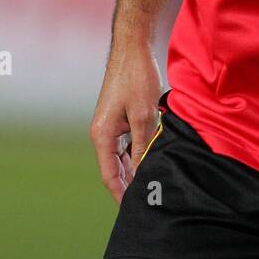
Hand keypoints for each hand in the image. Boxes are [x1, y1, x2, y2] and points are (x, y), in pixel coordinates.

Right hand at [89, 38, 162, 202]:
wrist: (134, 47)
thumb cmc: (136, 77)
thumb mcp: (143, 115)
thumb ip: (142, 146)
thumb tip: (142, 173)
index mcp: (102, 135)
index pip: (110, 175)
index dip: (122, 195)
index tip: (134, 211)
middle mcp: (103, 133)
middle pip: (116, 168)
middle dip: (131, 184)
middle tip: (151, 199)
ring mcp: (112, 125)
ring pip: (125, 156)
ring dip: (138, 167)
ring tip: (156, 182)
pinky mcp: (121, 118)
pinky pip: (130, 142)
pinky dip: (141, 152)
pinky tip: (156, 158)